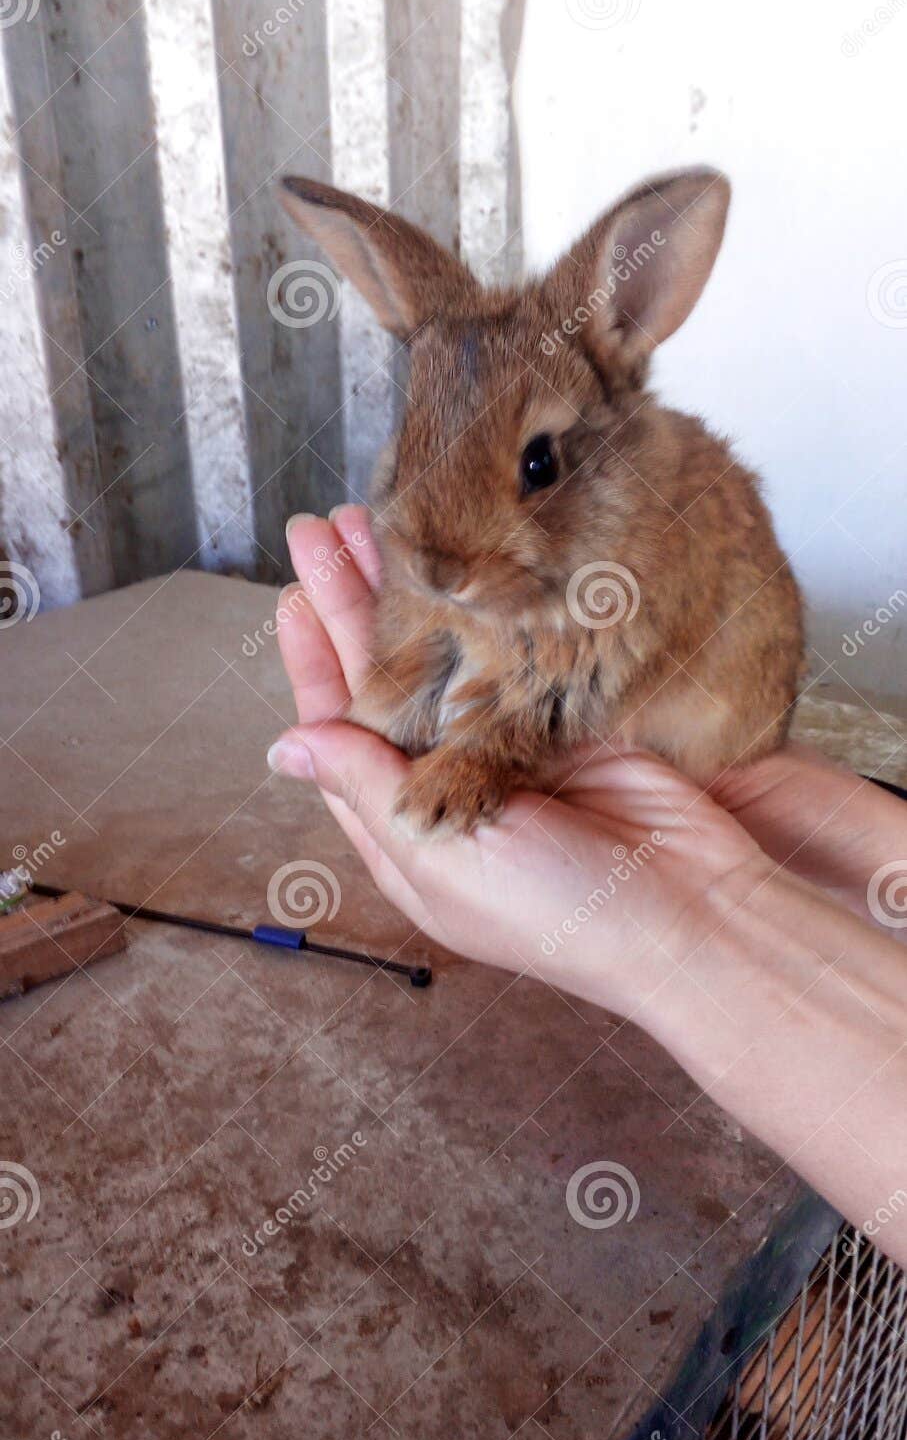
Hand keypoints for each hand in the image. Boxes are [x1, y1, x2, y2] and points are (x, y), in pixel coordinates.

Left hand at [268, 509, 773, 1016]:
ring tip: (379, 524)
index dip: (316, 664)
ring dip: (411, 593)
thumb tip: (285, 746)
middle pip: (386, 680)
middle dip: (352, 607)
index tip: (294, 598)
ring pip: (442, 652)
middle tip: (323, 533)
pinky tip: (460, 559)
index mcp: (406, 829)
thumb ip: (367, 789)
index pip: (341, 733)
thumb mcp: (442, 862)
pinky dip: (479, 603)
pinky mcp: (564, 716)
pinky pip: (506, 649)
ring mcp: (509, 746)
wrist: (692, 911)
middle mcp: (450, 782)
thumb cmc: (563, 915)